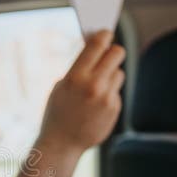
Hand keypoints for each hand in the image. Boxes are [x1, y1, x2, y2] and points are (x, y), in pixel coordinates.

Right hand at [15, 30, 125, 176]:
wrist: (62, 143)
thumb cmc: (57, 112)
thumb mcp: (60, 86)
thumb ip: (78, 68)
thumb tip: (94, 49)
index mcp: (76, 76)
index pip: (97, 45)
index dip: (103, 35)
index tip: (105, 32)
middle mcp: (94, 85)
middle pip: (117, 53)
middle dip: (113, 51)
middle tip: (108, 53)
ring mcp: (107, 97)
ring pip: (118, 72)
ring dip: (110, 75)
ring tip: (96, 87)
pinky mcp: (115, 108)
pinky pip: (116, 91)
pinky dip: (109, 93)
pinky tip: (95, 105)